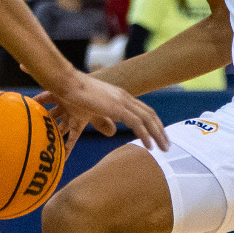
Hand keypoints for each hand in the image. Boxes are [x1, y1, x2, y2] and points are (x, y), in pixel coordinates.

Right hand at [37, 73, 165, 149]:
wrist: (66, 84)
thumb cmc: (73, 97)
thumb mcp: (91, 113)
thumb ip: (104, 122)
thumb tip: (113, 133)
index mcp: (121, 96)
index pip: (144, 110)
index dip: (154, 124)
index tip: (159, 136)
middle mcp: (125, 97)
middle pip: (150, 114)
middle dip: (160, 130)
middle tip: (167, 145)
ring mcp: (122, 101)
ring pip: (147, 119)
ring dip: (157, 135)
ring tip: (163, 148)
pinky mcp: (116, 107)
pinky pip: (137, 123)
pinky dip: (145, 135)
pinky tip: (149, 146)